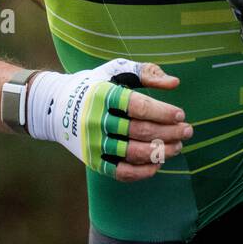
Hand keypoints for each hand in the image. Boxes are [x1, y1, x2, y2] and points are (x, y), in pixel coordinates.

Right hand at [24, 58, 187, 180]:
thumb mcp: (116, 71)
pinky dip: (143, 172)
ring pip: (134, 153)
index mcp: (103, 95)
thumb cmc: (94, 85)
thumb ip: (146, 73)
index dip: (163, 112)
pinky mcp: (93, 160)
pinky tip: (158, 164)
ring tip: (178, 147)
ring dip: (161, 152)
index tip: (181, 114)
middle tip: (188, 131)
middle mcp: (96, 120)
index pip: (138, 106)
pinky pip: (122, 172)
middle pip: (140, 131)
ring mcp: (94, 143)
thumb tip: (175, 83)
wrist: (54, 107)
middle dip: (169, 132)